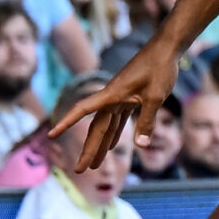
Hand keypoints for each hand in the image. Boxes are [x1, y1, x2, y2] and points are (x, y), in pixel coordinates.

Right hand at [53, 42, 180, 170]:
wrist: (166, 47)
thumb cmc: (160, 67)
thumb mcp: (156, 96)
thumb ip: (147, 120)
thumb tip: (142, 146)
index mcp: (112, 94)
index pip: (83, 110)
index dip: (66, 122)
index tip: (51, 134)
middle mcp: (111, 97)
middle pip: (96, 127)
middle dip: (89, 150)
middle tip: (81, 171)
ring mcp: (120, 97)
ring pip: (106, 125)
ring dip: (101, 145)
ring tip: (95, 165)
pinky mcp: (130, 97)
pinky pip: (118, 119)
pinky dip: (116, 133)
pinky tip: (112, 146)